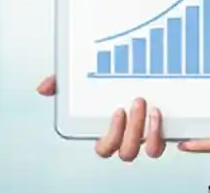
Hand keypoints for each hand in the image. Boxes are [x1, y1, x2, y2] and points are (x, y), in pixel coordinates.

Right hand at [36, 75, 167, 160]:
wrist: (143, 57)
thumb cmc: (108, 72)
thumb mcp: (82, 73)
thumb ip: (61, 81)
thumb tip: (43, 88)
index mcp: (108, 127)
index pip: (104, 149)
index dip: (111, 136)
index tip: (117, 110)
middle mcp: (128, 135)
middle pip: (127, 152)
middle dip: (133, 130)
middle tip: (137, 101)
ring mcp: (148, 132)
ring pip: (150, 151)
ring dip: (152, 134)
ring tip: (153, 108)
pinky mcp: (166, 126)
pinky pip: (166, 142)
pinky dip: (165, 133)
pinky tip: (162, 114)